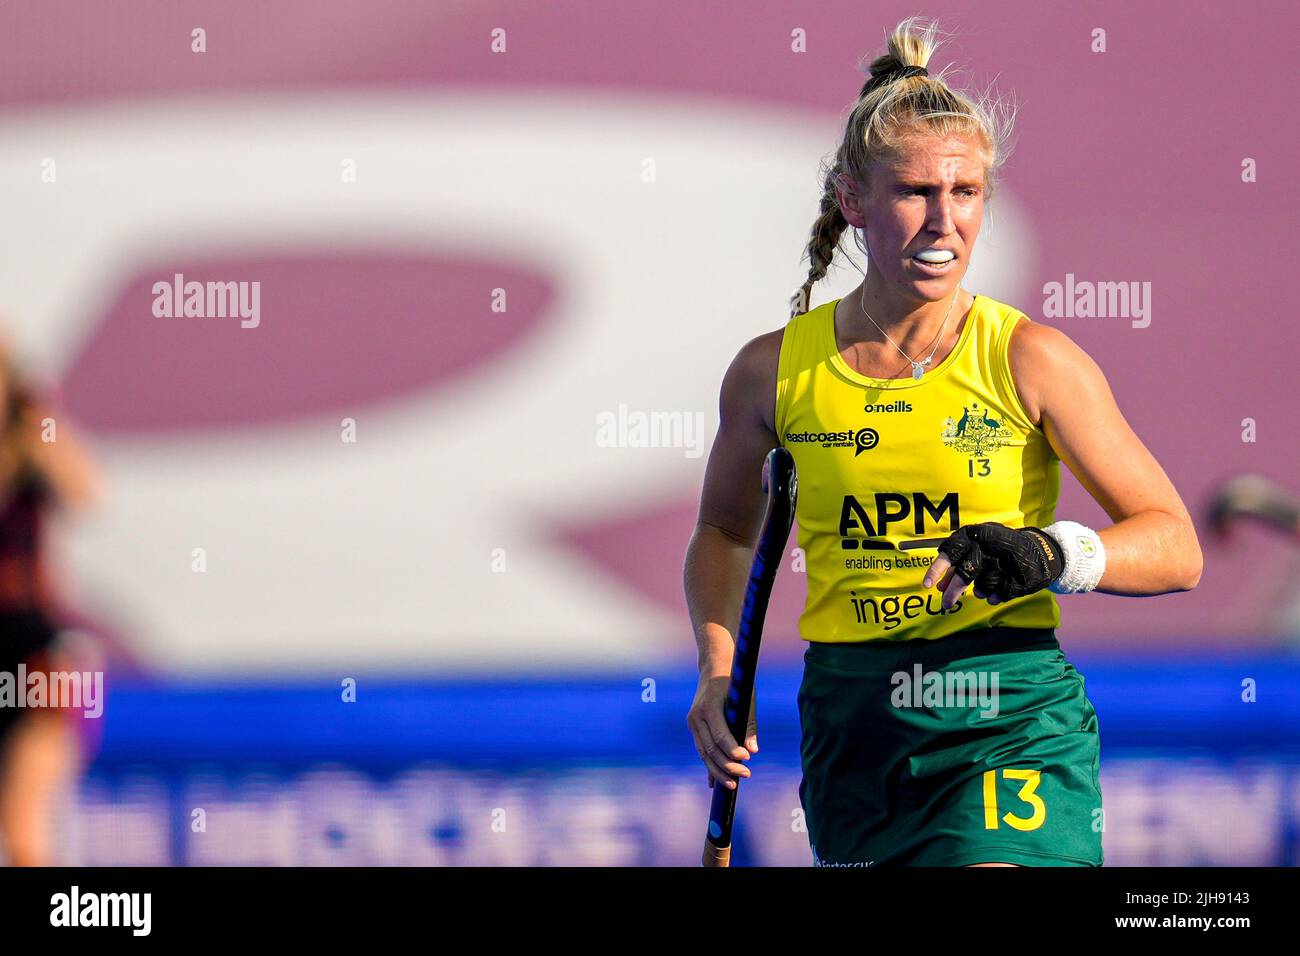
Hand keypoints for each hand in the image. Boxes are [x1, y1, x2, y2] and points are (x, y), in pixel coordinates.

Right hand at [686, 673, 756, 789]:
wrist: (714, 666)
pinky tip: (714, 783)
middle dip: (727, 765)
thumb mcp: (746, 698)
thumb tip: (754, 750)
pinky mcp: (695, 727)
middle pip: (710, 749)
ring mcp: (693, 723)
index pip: (720, 735)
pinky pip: (702, 750)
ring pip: (703, 753)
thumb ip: (749, 724)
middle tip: (745, 775)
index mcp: (709, 707)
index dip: (732, 750)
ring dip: (718, 770)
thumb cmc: (735, 681)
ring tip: (733, 784)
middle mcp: (696, 717)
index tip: (747, 760)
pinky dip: (709, 766)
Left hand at [923, 522, 1064, 608]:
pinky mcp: (1021, 578)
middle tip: (945, 604)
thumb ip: (958, 564)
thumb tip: (938, 585)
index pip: (952, 551)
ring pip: (983, 586)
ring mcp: (1008, 563)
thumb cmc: (1001, 548)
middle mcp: (991, 546)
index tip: (927, 585)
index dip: (938, 569)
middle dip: (954, 591)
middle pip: (966, 573)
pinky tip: (998, 590)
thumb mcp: (979, 547)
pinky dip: (995, 595)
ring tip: (987, 584)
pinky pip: (998, 594)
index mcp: (978, 535)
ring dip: (981, 589)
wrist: (1041, 551)